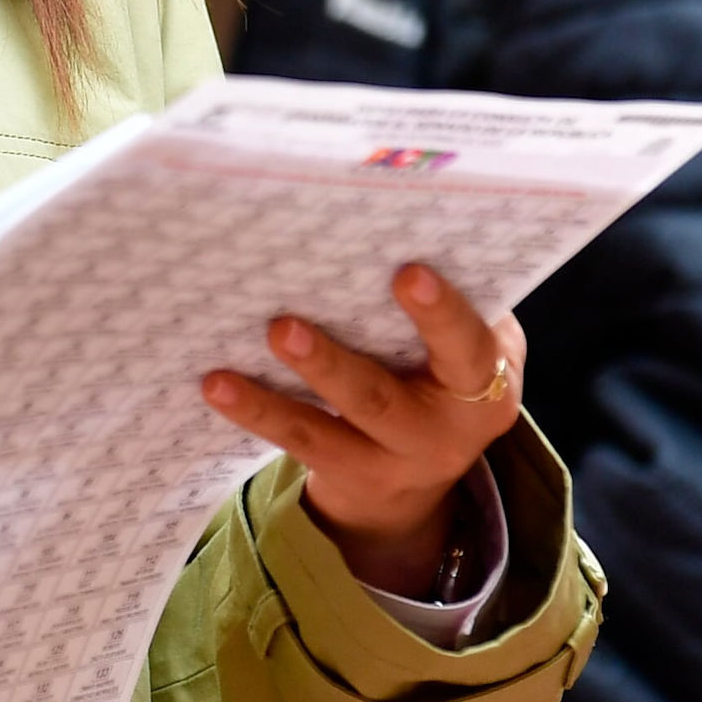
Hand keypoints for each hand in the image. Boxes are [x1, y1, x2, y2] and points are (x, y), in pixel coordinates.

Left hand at [199, 263, 524, 600]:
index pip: (467, 347)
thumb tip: (389, 225)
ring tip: (229, 368)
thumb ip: (452, 299)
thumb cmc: (446, 371)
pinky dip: (255, 411)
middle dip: (331, 365)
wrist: (430, 475)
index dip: (441, 313)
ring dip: (274, 397)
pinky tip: (216, 385)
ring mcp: (391, 463)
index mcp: (484, 387)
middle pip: (381, 399)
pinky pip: (297, 441)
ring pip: (328, 428)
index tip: (407, 272)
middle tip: (283, 325)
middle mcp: (443, 435)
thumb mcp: (470, 346)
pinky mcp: (347, 475)